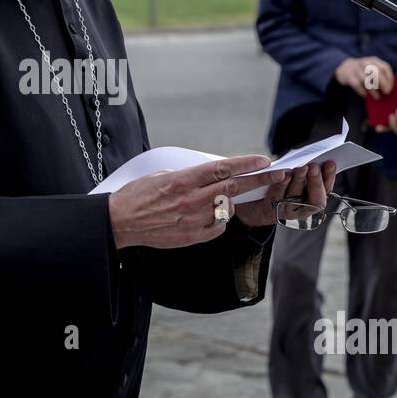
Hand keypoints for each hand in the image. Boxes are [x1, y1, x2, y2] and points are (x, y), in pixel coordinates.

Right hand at [109, 154, 276, 249]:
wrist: (119, 223)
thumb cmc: (137, 196)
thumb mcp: (161, 175)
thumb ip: (188, 176)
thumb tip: (210, 174)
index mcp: (183, 180)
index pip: (222, 168)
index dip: (246, 164)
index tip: (264, 160)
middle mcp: (191, 200)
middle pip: (233, 187)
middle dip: (258, 180)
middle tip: (277, 175)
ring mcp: (193, 220)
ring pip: (227, 208)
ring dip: (231, 201)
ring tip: (221, 198)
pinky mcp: (192, 237)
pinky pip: (218, 228)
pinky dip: (219, 220)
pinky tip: (210, 215)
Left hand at [235, 160, 336, 225]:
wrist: (253, 204)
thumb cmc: (278, 186)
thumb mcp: (294, 177)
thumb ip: (306, 170)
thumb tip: (315, 154)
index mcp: (313, 199)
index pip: (326, 189)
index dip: (329, 177)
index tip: (330, 162)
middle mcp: (303, 209)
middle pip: (315, 198)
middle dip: (315, 180)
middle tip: (313, 166)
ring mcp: (287, 212)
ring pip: (296, 198)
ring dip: (299, 181)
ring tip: (300, 167)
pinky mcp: (271, 211)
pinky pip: (277, 198)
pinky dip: (281, 185)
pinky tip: (283, 175)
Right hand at [334, 56, 392, 98]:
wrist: (344, 67)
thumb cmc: (363, 71)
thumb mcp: (372, 68)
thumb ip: (380, 75)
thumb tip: (389, 88)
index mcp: (374, 60)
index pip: (384, 67)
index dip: (389, 78)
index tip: (391, 88)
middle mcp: (365, 62)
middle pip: (376, 72)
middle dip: (383, 83)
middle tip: (387, 92)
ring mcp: (356, 68)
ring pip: (366, 79)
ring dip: (373, 90)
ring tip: (377, 97)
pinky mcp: (348, 75)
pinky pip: (356, 84)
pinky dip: (361, 91)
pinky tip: (365, 95)